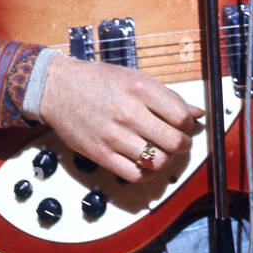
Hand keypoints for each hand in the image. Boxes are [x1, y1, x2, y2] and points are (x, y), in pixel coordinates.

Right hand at [38, 52, 203, 182]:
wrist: (56, 88)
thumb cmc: (96, 81)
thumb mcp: (135, 78)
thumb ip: (167, 96)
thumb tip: (196, 113)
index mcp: (140, 89)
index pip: (182, 116)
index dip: (189, 124)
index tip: (185, 125)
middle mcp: (129, 112)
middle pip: (174, 142)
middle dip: (183, 144)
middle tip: (178, 141)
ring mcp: (114, 135)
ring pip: (158, 161)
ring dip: (166, 160)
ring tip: (161, 152)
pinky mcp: (100, 154)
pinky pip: (135, 174)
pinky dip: (147, 173)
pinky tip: (146, 163)